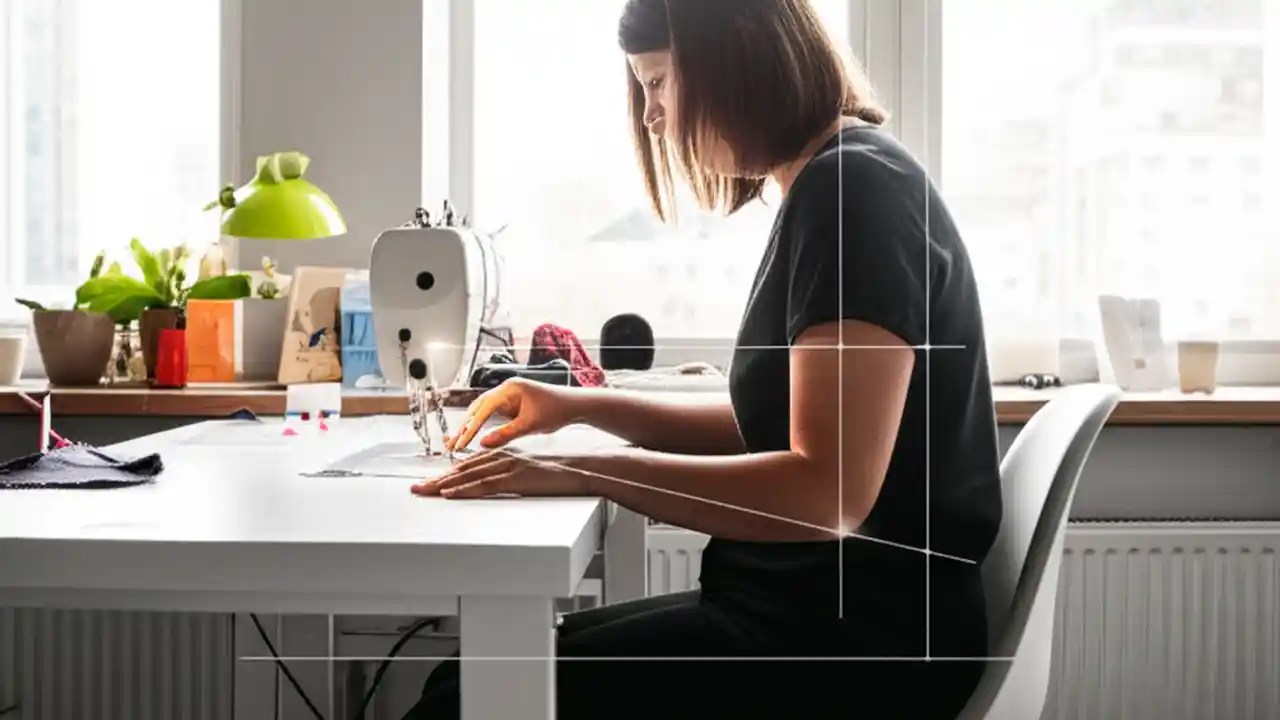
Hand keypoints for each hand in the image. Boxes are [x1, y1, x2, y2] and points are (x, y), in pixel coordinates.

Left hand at [410, 448, 596, 498]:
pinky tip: (450, 493)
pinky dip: (464, 489)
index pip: (471, 465)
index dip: (449, 473)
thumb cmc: (560, 473)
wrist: (582, 470)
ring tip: (424, 492)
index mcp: (506, 454)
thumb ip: (513, 476)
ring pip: (468, 476)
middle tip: (417, 488)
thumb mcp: (532, 471)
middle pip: (463, 469)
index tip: (432, 482)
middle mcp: (503, 457)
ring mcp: (509, 467)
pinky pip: (484, 486)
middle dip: (437, 479)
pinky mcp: (516, 479)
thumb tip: (500, 486)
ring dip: (443, 485)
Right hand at [445, 378, 581, 452]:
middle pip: (478, 407)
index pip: (484, 409)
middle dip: (464, 427)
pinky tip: (471, 436)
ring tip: (456, 442)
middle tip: (452, 445)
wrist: (573, 405)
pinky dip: (480, 424)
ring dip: (470, 426)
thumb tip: (483, 443)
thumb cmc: (556, 411)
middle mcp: (506, 388)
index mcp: (510, 389)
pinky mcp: (510, 402)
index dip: (470, 427)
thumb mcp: (530, 426)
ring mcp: (507, 395)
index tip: (460, 443)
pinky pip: (490, 413)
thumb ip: (506, 434)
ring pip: (482, 410)